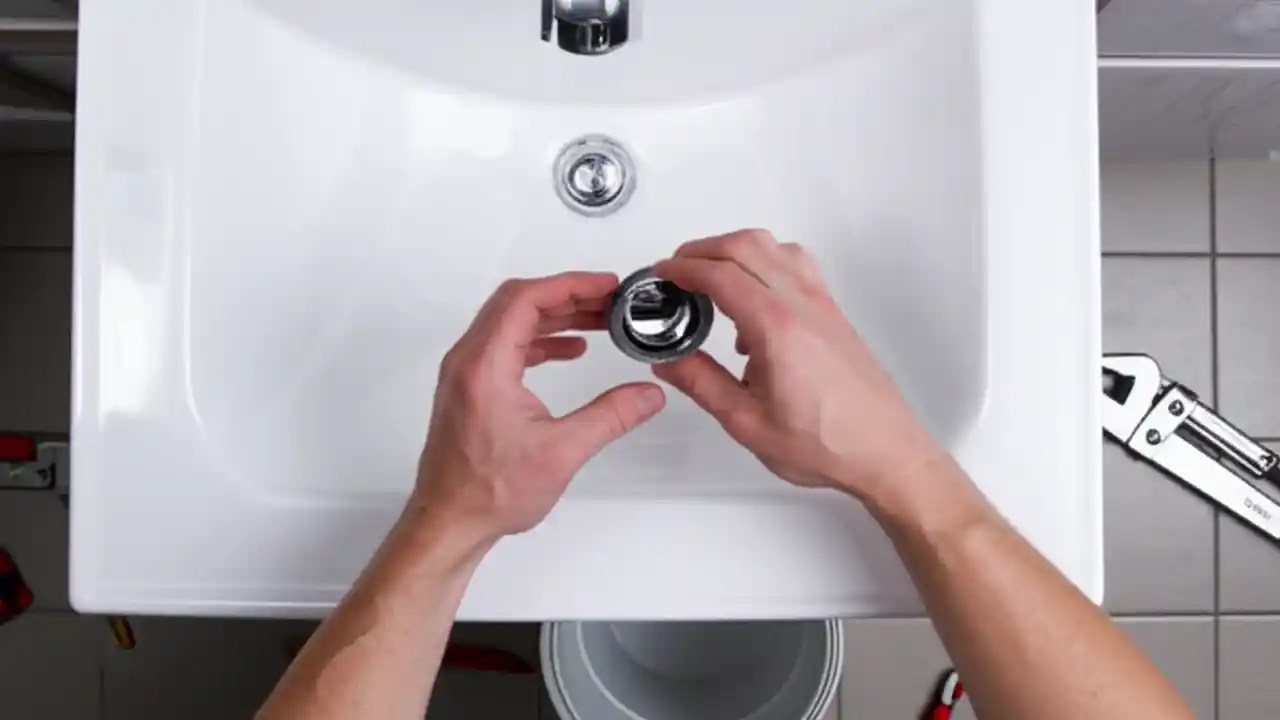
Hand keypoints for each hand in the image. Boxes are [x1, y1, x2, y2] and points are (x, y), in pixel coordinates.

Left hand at [411, 272, 665, 543]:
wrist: (448, 521)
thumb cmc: (488, 492)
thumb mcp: (562, 452)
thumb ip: (610, 416)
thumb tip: (648, 395)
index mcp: (485, 366)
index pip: (527, 299)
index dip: (570, 284)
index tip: (605, 285)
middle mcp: (468, 361)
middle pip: (517, 302)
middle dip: (567, 295)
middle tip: (608, 299)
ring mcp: (465, 373)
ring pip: (510, 321)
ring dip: (554, 316)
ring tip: (597, 321)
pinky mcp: (469, 387)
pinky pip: (505, 344)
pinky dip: (539, 338)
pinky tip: (569, 350)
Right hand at [651, 230, 943, 500]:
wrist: (884, 452)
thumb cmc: (826, 443)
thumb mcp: (746, 422)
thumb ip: (702, 383)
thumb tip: (668, 360)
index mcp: (777, 328)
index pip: (721, 275)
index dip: (684, 268)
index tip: (661, 274)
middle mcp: (802, 305)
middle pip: (746, 246)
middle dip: (704, 249)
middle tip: (676, 270)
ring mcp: (822, 304)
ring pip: (774, 247)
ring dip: (736, 250)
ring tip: (710, 277)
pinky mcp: (833, 312)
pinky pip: (796, 265)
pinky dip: (764, 263)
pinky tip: (751, 303)